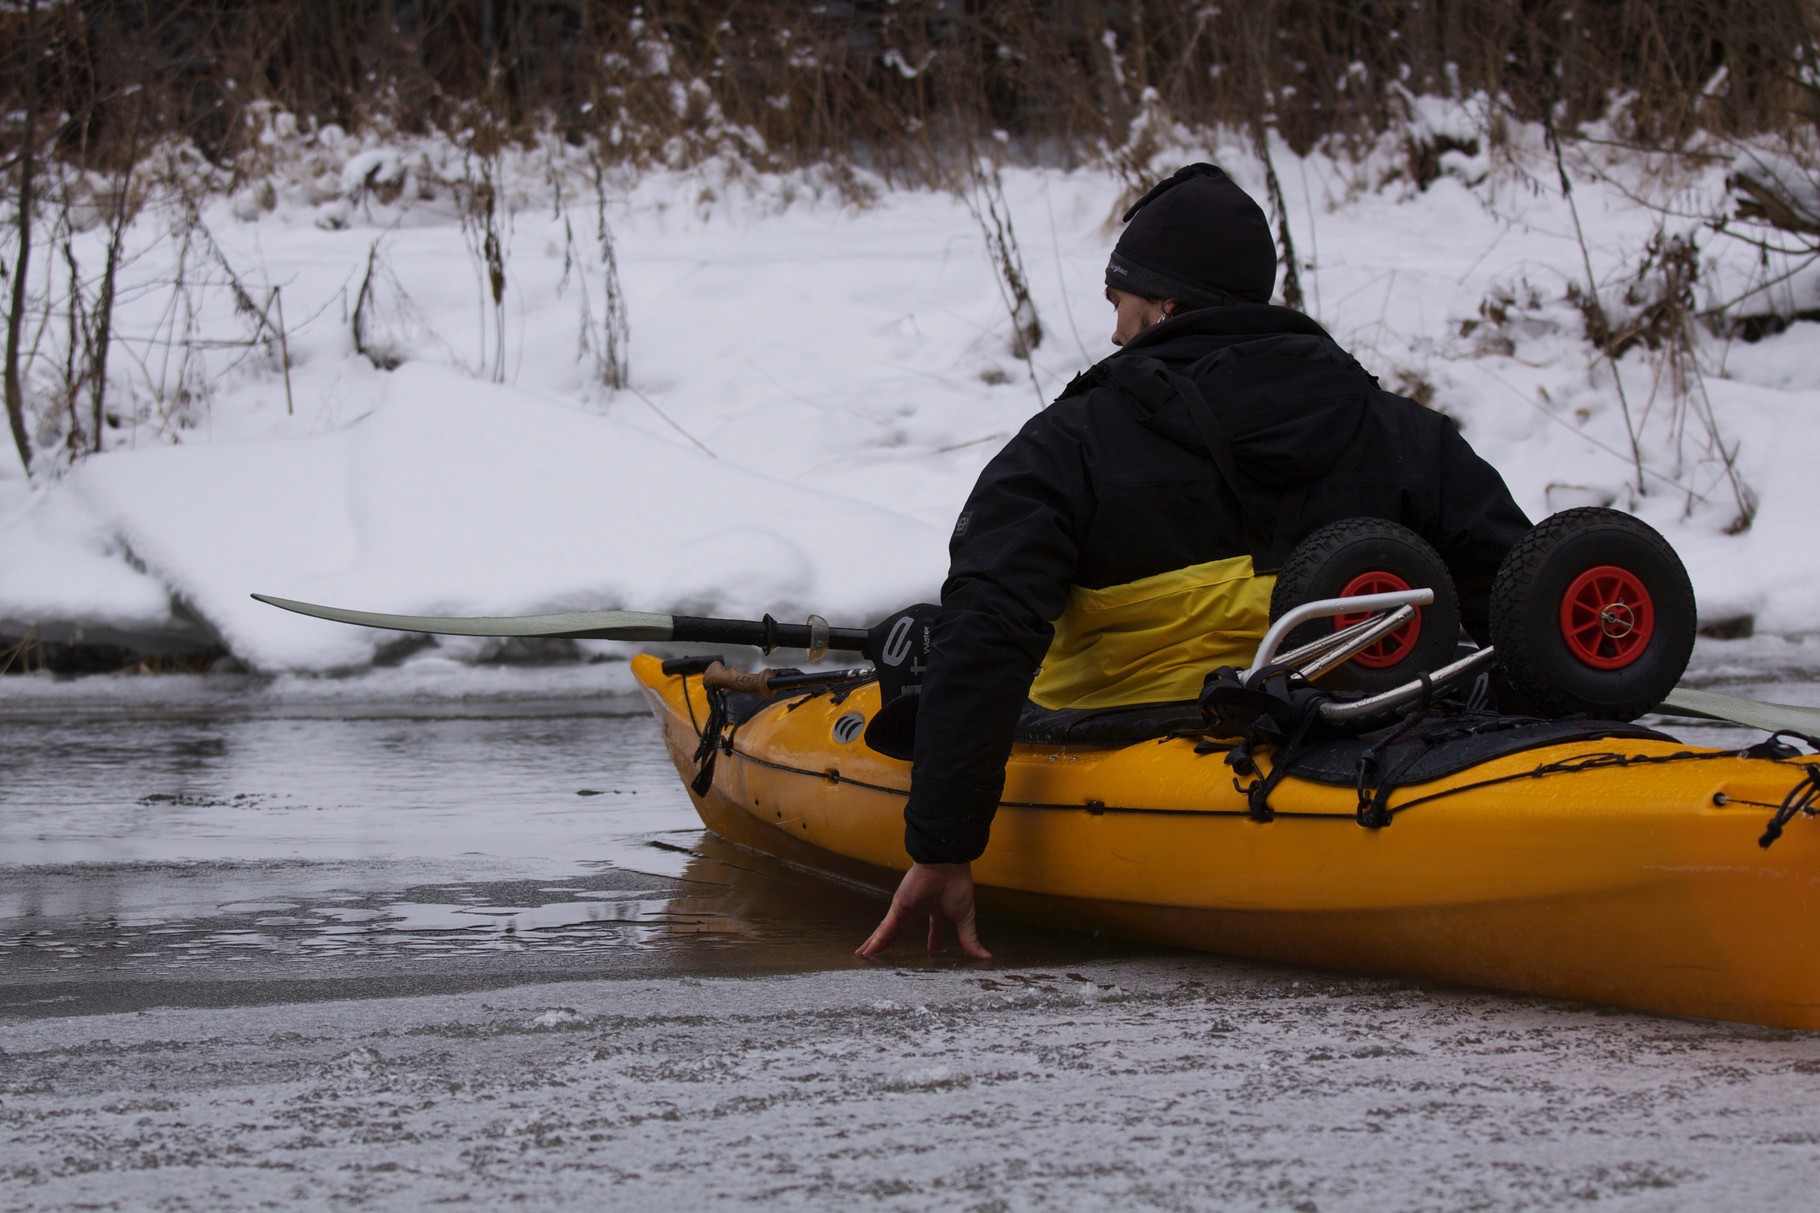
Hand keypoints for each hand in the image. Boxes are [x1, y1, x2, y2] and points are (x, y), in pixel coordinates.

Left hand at [856, 861, 990, 959]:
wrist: (947, 864)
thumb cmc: (957, 885)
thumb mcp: (964, 918)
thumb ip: (969, 939)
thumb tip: (986, 957)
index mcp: (938, 909)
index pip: (935, 928)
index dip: (934, 940)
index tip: (932, 951)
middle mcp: (919, 909)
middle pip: (902, 931)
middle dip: (892, 943)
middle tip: (882, 955)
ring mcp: (906, 908)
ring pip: (887, 931)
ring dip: (876, 943)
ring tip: (865, 955)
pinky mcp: (898, 907)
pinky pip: (886, 928)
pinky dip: (877, 940)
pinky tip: (869, 952)